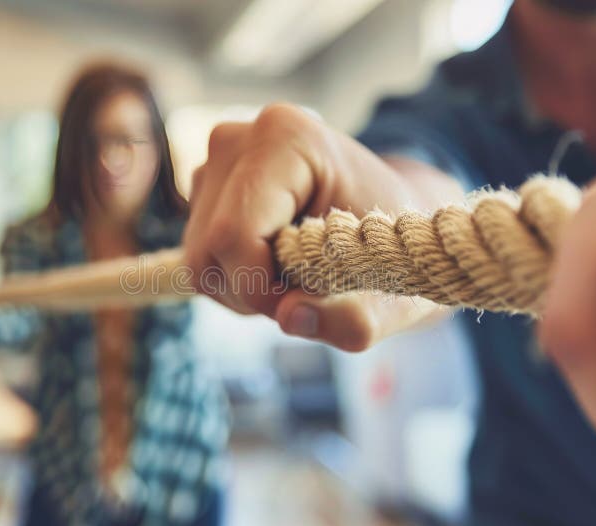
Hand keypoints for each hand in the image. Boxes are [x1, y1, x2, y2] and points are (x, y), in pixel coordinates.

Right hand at [183, 103, 446, 350]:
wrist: (393, 215)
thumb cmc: (397, 247)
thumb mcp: (394, 289)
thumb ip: (352, 315)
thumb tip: (291, 318)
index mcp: (286, 137)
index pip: (234, 234)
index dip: (260, 288)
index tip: (309, 301)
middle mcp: (238, 138)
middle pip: (208, 248)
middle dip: (251, 291)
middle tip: (306, 294)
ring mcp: (217, 160)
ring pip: (199, 256)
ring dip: (242, 287)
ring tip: (297, 276)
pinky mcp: (207, 184)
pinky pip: (199, 253)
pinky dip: (233, 277)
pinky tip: (276, 265)